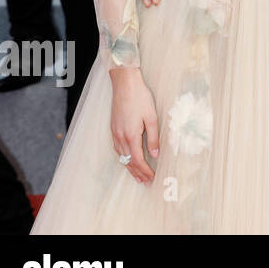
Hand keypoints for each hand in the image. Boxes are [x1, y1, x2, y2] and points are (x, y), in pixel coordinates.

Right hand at [109, 66, 158, 183]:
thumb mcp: (151, 117)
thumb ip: (153, 137)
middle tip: (146, 182)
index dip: (145, 171)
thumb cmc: (140, 98)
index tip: (152, 178)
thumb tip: (154, 154)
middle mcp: (120, 137)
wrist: (125, 85)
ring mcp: (115, 133)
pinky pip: (117, 149)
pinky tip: (128, 159)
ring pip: (121, 156)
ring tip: (138, 176)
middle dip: (137, 173)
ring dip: (130, 167)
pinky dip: (124, 158)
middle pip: (128, 161)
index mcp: (131, 136)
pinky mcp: (113, 129)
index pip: (138, 160)